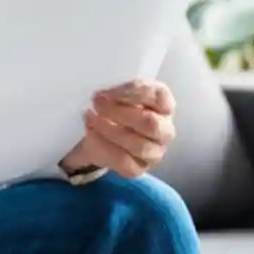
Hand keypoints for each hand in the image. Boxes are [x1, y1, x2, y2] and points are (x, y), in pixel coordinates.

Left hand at [61, 78, 176, 178]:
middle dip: (119, 112)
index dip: (132, 91)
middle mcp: (165, 129)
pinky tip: (90, 134)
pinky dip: (103, 146)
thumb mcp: (117, 90)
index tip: (107, 89)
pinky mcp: (139, 168)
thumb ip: (117, 87)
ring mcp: (155, 151)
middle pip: (150, 123)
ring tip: (89, 117)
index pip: (157, 95)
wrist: (100, 133)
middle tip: (96, 102)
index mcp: (164, 104)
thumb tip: (100, 86)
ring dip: (109, 130)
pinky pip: (123, 161)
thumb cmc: (114, 105)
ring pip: (137, 144)